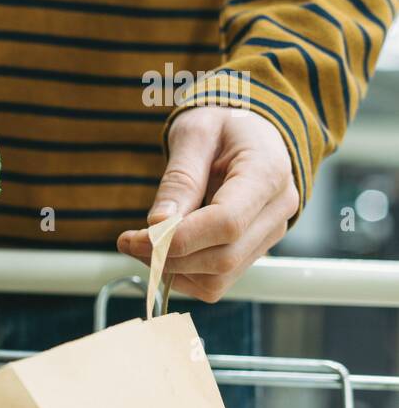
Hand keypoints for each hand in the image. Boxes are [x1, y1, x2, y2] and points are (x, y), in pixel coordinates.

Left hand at [117, 107, 298, 302]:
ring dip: (172, 270)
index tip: (136, 237)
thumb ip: (180, 178)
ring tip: (143, 244)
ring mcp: (270, 234)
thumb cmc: (222, 126)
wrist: (248, 131)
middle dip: (167, 258)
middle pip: (222, 257)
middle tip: (128, 241)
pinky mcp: (255, 250)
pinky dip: (184, 275)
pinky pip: (217, 281)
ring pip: (219, 277)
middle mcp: (278, 209)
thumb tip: (160, 224)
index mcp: (268, 173)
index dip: (178, 238)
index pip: (226, 223)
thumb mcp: (195, 133)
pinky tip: (164, 251)